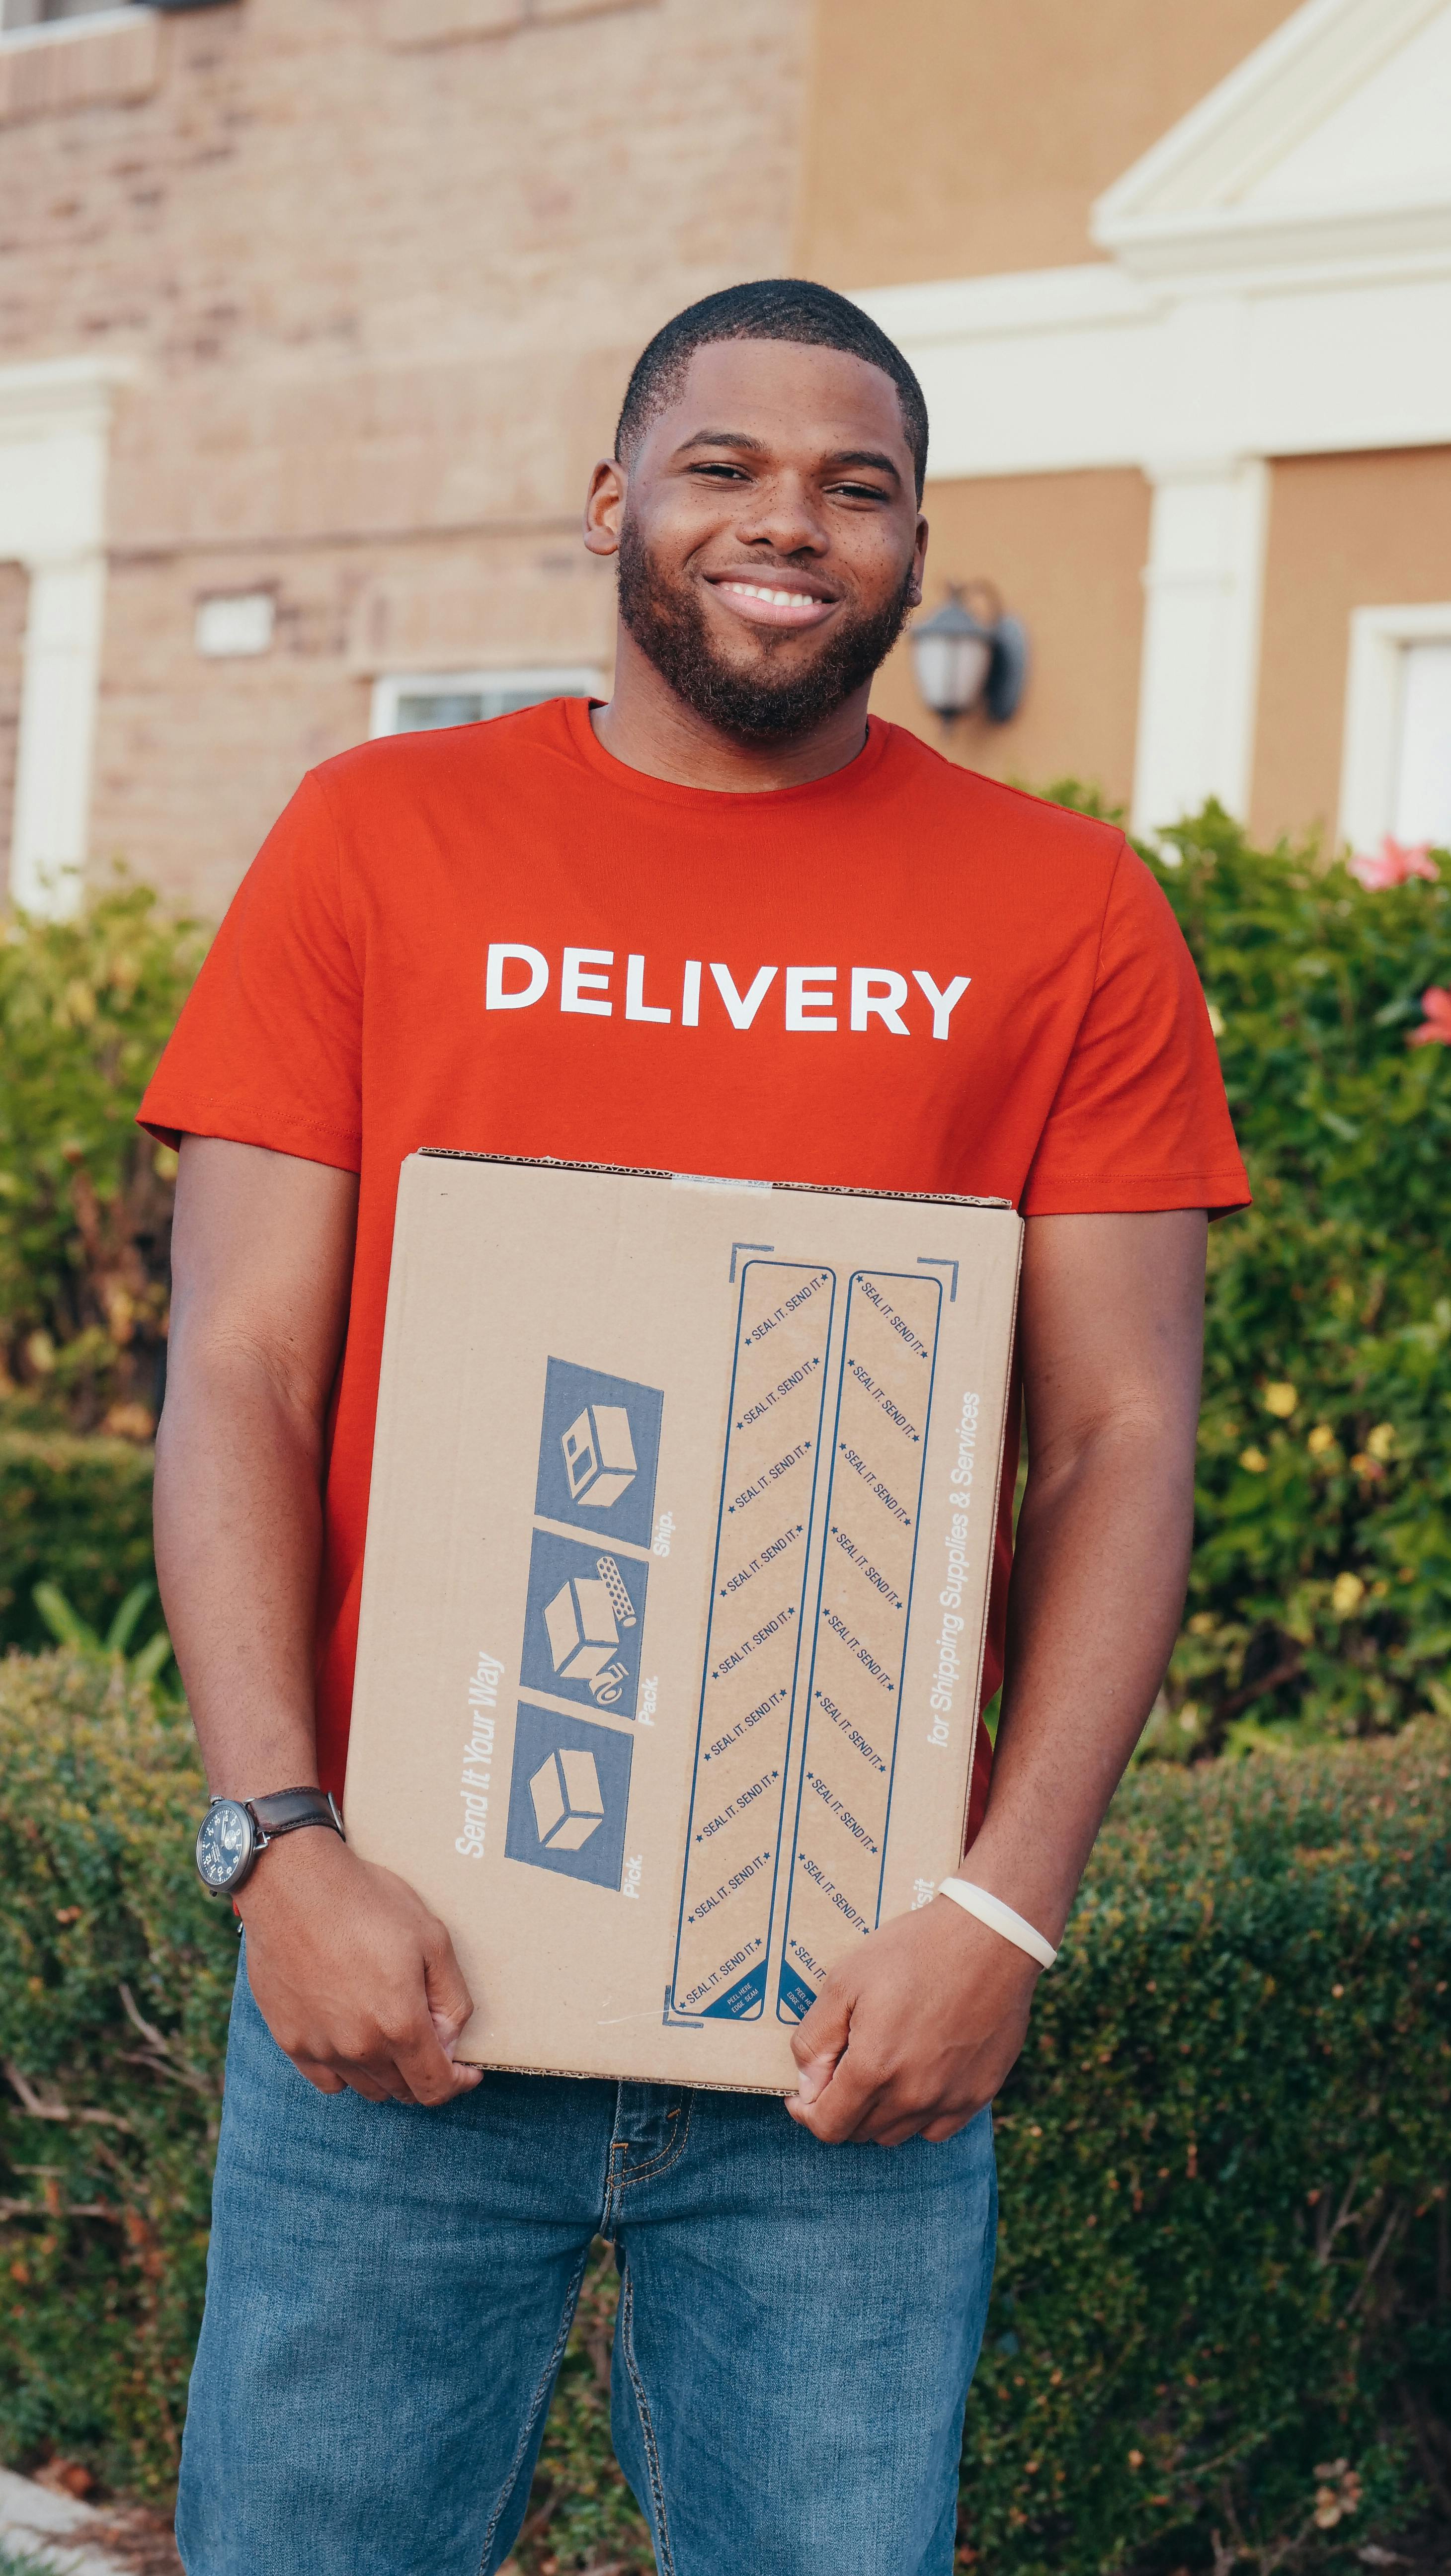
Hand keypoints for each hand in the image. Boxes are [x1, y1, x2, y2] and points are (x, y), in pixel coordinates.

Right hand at [235, 1829, 482, 2106]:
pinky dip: (347, 2071)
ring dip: (388, 2072)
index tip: (467, 2070)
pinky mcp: (289, 2040)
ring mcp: (320, 2048)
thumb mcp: (432, 1939)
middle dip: (425, 2073)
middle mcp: (359, 2048)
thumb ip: (451, 1999)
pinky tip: (353, 2040)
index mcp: (399, 2025)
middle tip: (430, 2040)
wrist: (293, 1885)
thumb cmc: (366, 1903)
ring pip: (367, 2087)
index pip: (435, 2087)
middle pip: (402, 2091)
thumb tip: (451, 2040)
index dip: (458, 2083)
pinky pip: (327, 2079)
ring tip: (391, 2035)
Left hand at [786, 1897, 1037, 2145]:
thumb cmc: (915, 1952)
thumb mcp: (846, 1981)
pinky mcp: (979, 2094)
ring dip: (877, 2113)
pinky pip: (936, 2128)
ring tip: (879, 2071)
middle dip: (840, 2108)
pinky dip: (918, 2115)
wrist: (990, 1939)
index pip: (828, 2126)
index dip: (807, 2113)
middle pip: (860, 2131)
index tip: (803, 2095)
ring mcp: (949, 2099)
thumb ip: (816, 2040)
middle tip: (840, 2071)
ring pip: (897, 2133)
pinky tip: (916, 2080)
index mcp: (874, 2069)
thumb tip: (806, 2084)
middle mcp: (912, 2096)